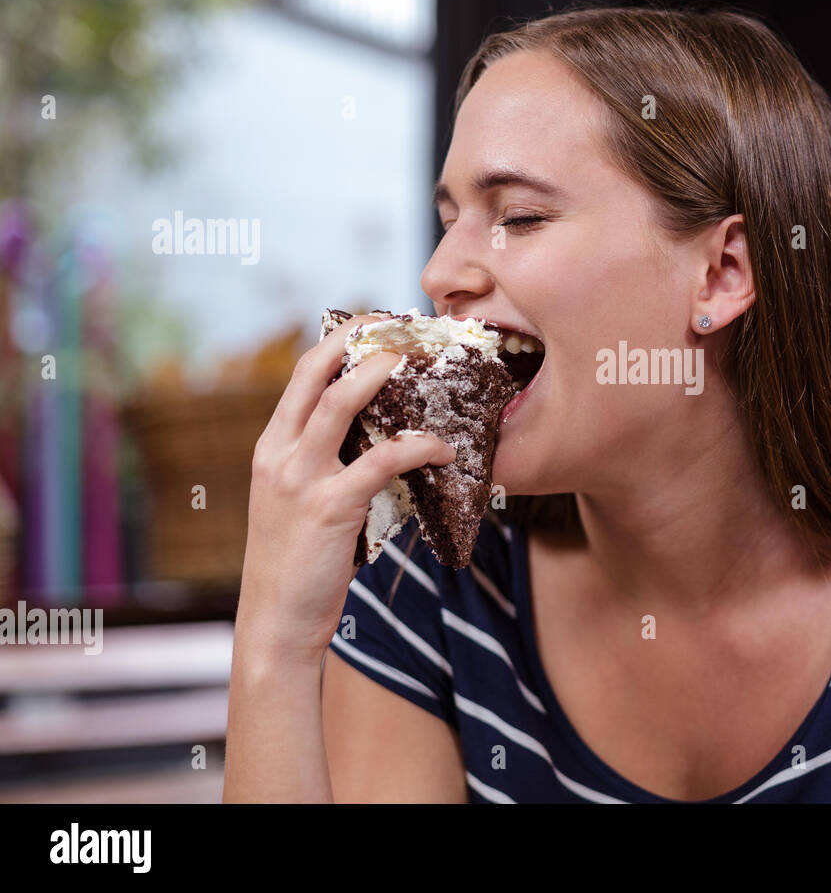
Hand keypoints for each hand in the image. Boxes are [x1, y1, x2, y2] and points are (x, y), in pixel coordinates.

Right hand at [235, 315, 455, 664]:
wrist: (276, 622)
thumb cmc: (298, 564)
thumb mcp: (299, 502)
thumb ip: (325, 466)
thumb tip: (382, 437)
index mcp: (270, 447)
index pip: (303, 373)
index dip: (342, 339)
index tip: (380, 325)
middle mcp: (278, 453)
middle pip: (317, 370)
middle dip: (361, 337)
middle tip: (405, 324)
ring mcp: (300, 478)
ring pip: (343, 401)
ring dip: (385, 372)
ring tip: (421, 360)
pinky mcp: (329, 507)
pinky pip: (382, 459)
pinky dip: (418, 446)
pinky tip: (444, 449)